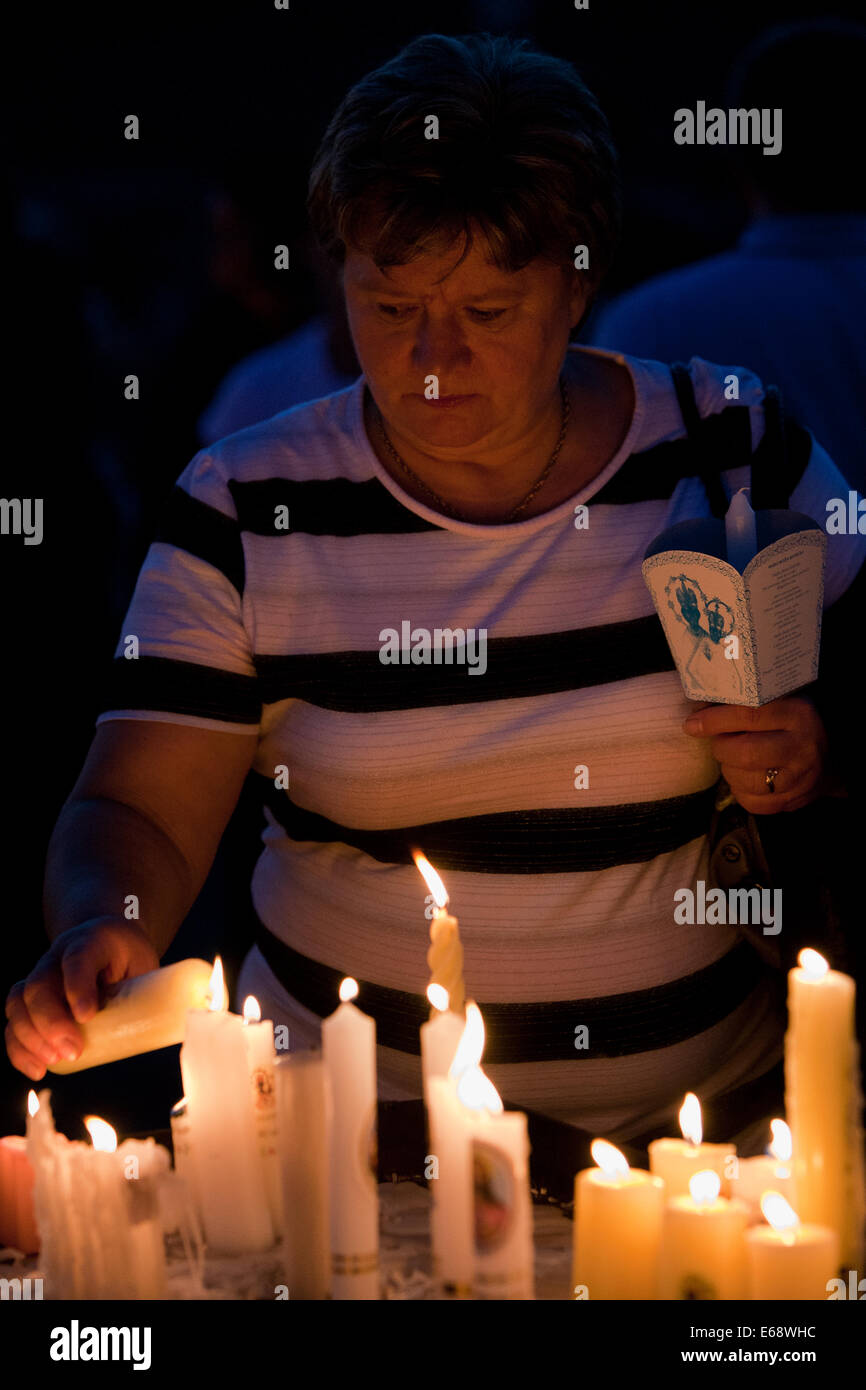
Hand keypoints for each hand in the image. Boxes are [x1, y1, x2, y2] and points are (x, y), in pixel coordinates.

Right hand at [4, 919, 158, 1080]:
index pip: (78, 958)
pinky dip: (18, 1048)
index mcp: (92, 941)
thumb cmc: (128, 957)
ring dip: (30, 1038)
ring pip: (19, 1003)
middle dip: (52, 1022)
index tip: (88, 1016)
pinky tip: (35, 1069)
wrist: (103, 939)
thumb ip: (166, 987)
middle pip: (40, 985)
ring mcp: (40, 975)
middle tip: (72, 1050)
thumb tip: (207, 1012)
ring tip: (52, 1063)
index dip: (78, 986)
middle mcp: (58, 955)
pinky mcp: (30, 1000)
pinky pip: (13, 1022)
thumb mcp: (147, 962)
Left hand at [682, 694, 831, 814]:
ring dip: (728, 769)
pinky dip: (739, 790)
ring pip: (744, 780)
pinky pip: (751, 802)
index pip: (748, 715)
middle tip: (720, 742)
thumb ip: (744, 704)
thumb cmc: (793, 724)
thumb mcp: (779, 702)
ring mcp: (800, 778)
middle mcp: (802, 747)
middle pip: (744, 753)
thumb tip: (697, 713)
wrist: (832, 755)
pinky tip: (744, 777)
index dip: (714, 721)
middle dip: (721, 748)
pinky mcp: (793, 801)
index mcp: (797, 714)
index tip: (692, 724)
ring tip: (734, 758)